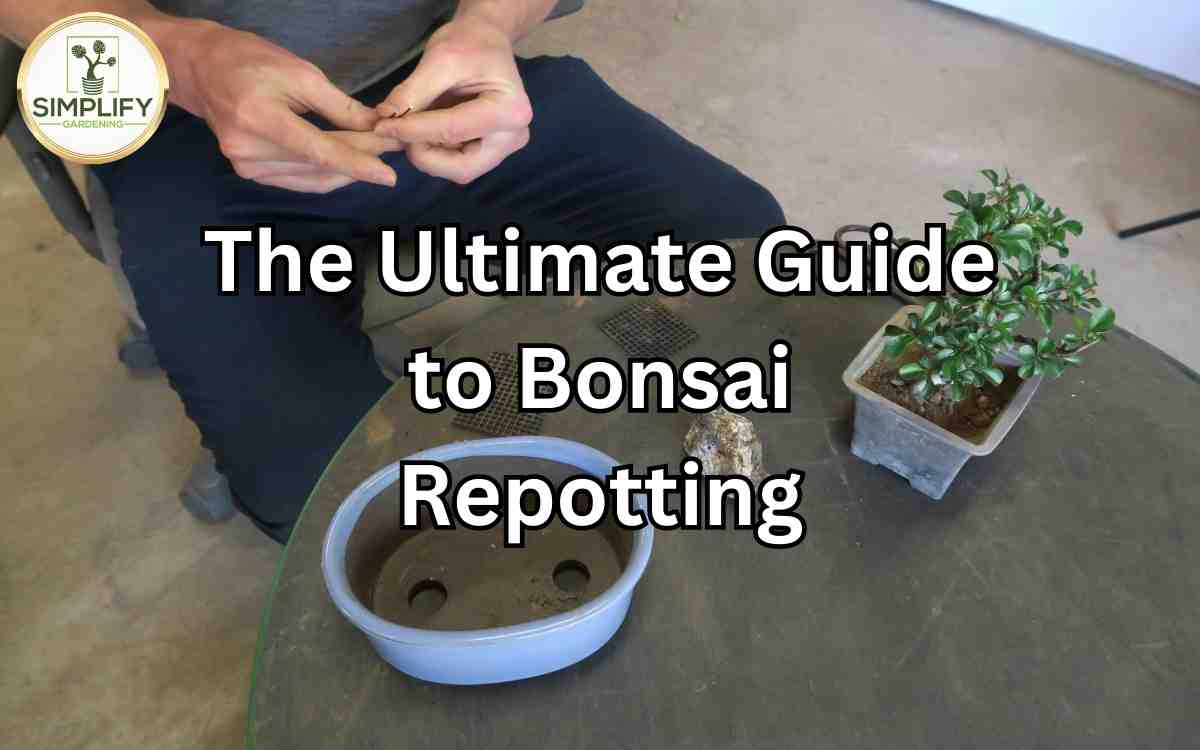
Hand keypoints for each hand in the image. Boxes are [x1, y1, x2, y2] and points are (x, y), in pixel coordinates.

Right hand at [160, 19, 399, 191]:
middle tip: (394, 146)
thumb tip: (378, 128)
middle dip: (361, 157)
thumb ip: (340, 107)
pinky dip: (327, 174)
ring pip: (313, 177)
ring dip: (348, 168)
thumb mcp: (299, 73)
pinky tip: (348, 164)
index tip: (389, 175)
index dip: (357, 164)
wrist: (200, 69)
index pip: (318, 151)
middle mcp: (249, 151)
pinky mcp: (249, 173)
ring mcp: (246, 167)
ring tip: (376, 153)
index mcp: (259, 119)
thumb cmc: (249, 61)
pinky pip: (299, 181)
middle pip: (320, 164)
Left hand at [373, 18, 531, 184]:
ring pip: (457, 170)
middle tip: (396, 132)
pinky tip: (420, 130)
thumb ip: (412, 92)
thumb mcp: (440, 58)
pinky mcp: (490, 152)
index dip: (413, 132)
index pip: (453, 131)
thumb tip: (383, 119)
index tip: (381, 127)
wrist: (486, 42)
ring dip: (426, 154)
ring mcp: (503, 148)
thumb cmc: (470, 43)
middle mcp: (513, 137)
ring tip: (408, 126)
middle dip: (424, 154)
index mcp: (510, 112)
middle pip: (462, 168)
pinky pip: (457, 163)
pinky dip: (433, 151)